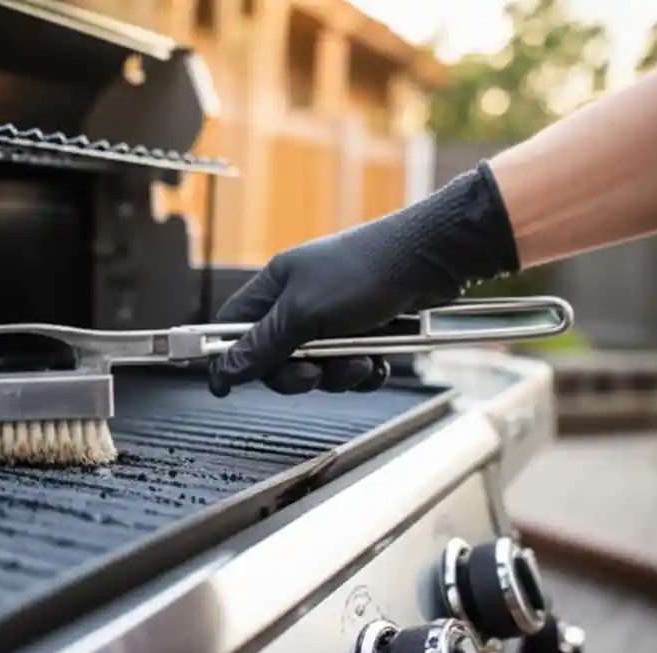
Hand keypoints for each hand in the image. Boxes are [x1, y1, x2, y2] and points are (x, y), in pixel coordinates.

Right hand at [207, 161, 519, 396]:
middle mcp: (300, 301)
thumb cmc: (367, 271)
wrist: (432, 260)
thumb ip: (263, 345)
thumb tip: (224, 369)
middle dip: (298, 374)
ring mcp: (334, 316)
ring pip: (318, 367)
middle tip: (314, 373)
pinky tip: (378, 362)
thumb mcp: (306, 313)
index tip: (225, 387)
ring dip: (339, 374)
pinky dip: (364, 371)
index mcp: (276, 286)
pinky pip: (350, 367)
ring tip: (361, 360)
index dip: (228, 357)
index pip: (234, 326)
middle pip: (277, 358)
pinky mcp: (365, 330)